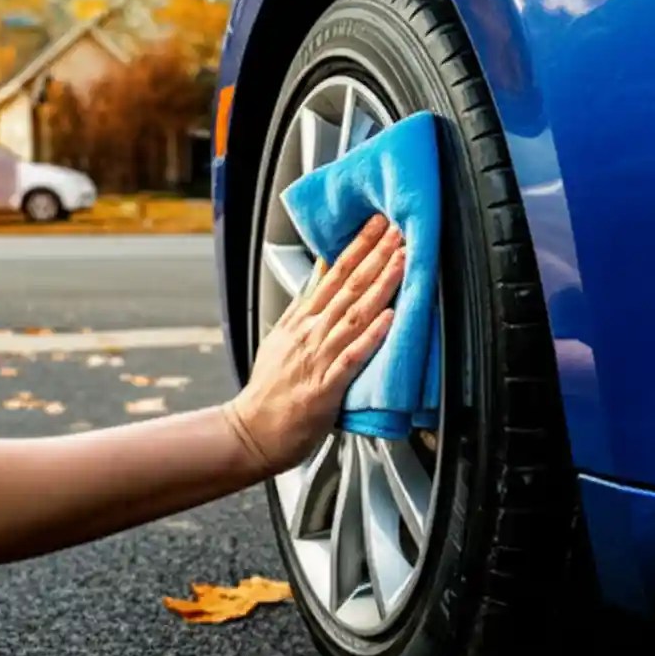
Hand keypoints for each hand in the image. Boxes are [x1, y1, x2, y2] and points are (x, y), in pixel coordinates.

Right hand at [226, 215, 404, 472]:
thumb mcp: (283, 334)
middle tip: (397, 229)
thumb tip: (322, 267)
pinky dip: (371, 336)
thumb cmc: (271, 389)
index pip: (334, 274)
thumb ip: (305, 301)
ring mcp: (318, 358)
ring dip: (380, 285)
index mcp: (301, 320)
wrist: (253, 431)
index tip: (378, 224)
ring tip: (401, 261)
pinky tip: (389, 318)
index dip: (358, 246)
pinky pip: (352, 357)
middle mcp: (310, 333)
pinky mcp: (326, 387)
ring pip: (354, 314)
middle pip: (348, 287)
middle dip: (376, 255)